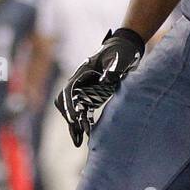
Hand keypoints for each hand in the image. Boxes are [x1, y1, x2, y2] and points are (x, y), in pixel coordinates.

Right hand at [54, 28, 143, 146]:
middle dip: (71, 118)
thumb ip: (113, 69)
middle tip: (78, 133)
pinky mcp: (89, 95)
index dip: (73, 106)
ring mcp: (82, 88)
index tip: (78, 118)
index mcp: (82, 72)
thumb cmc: (121, 52)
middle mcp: (78, 81)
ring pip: (71, 108)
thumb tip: (106, 80)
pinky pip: (81, 111)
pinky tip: (85, 135)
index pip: (71, 91)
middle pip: (66, 102)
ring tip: (78, 141)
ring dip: (73, 124)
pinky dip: (81, 122)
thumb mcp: (119, 59)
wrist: (123, 48)